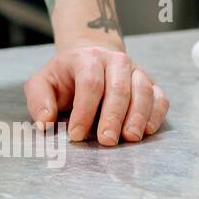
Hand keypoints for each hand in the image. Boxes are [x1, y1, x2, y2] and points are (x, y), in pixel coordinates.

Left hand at [22, 45, 167, 144]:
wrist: (90, 60)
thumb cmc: (64, 77)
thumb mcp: (42, 84)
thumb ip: (39, 101)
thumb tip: (44, 123)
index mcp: (87, 58)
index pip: (89, 83)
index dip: (84, 111)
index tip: (76, 135)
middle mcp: (115, 61)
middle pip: (119, 88)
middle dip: (113, 116)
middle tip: (106, 141)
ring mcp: (136, 71)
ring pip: (143, 91)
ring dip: (137, 116)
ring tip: (130, 138)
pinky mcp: (151, 84)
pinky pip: (159, 98)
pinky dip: (156, 114)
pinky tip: (147, 130)